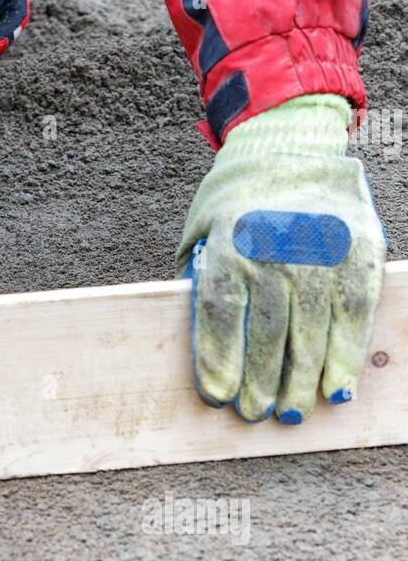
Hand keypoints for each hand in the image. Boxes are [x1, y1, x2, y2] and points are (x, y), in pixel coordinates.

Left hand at [177, 95, 384, 423]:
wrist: (289, 148)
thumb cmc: (236, 203)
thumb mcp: (203, 231)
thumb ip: (202, 279)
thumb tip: (202, 343)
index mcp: (229, 242)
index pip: (221, 310)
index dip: (220, 358)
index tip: (218, 397)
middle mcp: (274, 246)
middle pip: (267, 330)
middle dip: (261, 380)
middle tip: (257, 413)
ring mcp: (320, 249)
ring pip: (311, 330)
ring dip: (302, 379)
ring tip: (293, 412)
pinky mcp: (358, 250)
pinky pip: (354, 313)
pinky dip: (347, 354)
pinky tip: (337, 386)